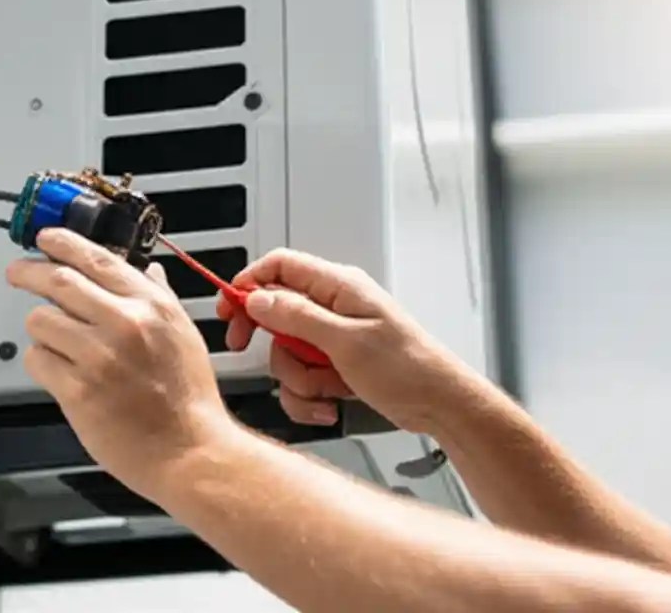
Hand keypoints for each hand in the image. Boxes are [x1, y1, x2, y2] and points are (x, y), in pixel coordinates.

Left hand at [6, 229, 237, 498]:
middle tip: (17, 273)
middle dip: (28, 272)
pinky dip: (42, 362)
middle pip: (58, 281)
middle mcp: (125, 324)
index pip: (96, 258)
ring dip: (41, 328)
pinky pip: (38, 360)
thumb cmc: (188, 399)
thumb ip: (160, 297)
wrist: (189, 451)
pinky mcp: (77, 390)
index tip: (45, 239)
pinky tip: (60, 371)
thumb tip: (147, 270)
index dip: (62, 243)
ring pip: (41, 320)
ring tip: (57, 342)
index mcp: (151, 306)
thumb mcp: (184, 334)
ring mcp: (98, 357)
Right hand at [216, 249, 467, 431]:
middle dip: (267, 340)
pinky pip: (304, 377)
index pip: (280, 266)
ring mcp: (335, 337)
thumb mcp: (346, 340)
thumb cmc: (409, 367)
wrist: (440, 404)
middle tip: (248, 350)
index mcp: (339, 286)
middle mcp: (335, 306)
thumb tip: (259, 297)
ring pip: (287, 352)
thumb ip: (297, 316)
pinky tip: (330, 404)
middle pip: (277, 312)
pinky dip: (309, 396)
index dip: (249, 283)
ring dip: (296, 378)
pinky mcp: (338, 364)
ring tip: (323, 389)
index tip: (229, 309)